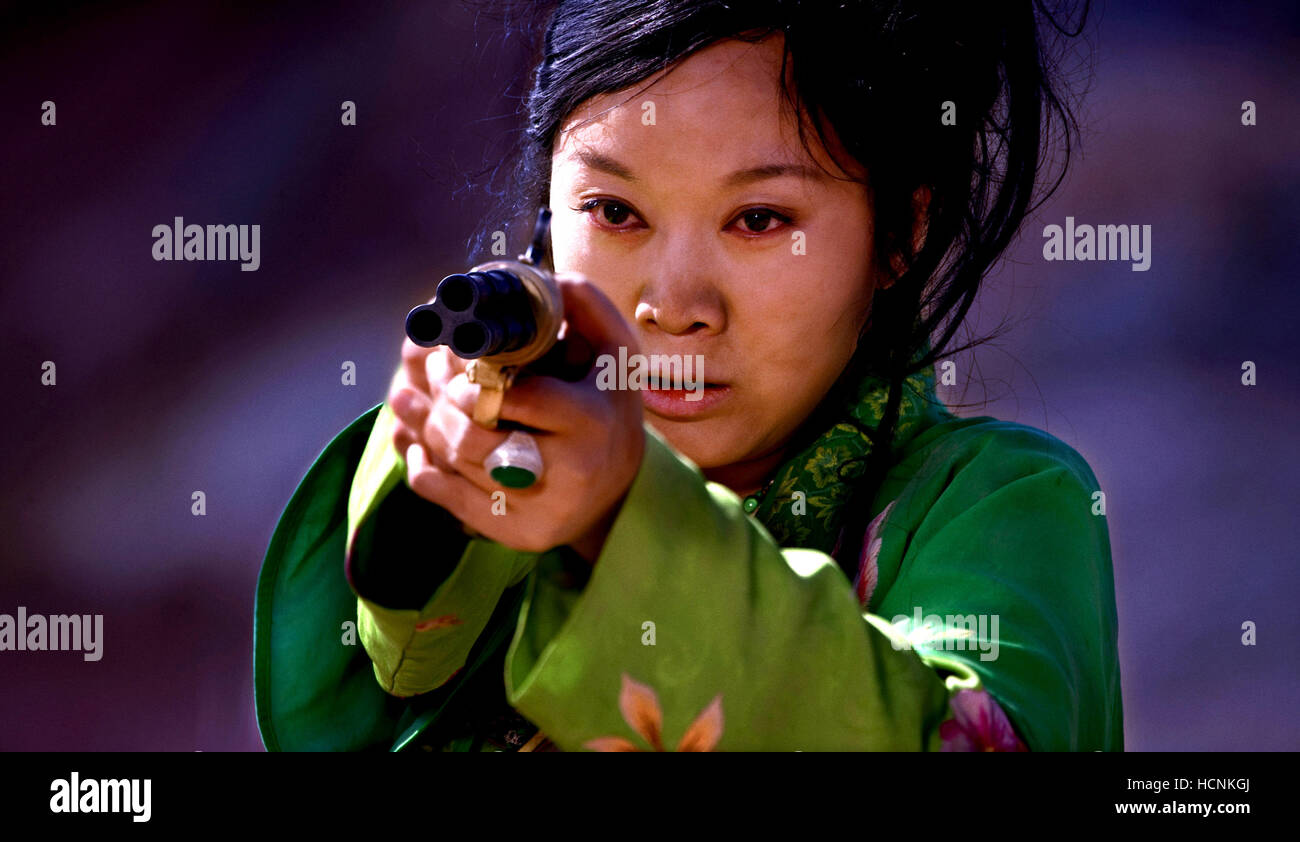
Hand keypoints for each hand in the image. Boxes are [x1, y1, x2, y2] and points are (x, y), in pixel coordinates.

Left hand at [387, 273, 645, 561]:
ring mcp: (539, 511)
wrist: (620, 490)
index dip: (475, 380)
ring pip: (455, 465)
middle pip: (473, 438)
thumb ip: (582, 306)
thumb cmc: (609, 409)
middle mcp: (568, 474)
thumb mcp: (615, 354)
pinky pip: (447, 500)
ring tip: (403, 397)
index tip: (460, 361)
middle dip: (440, 402)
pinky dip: (422, 466)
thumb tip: (534, 275)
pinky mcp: (515, 534)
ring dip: (422, 425)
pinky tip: (415, 442)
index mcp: (591, 422)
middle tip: (426, 373)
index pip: (516, 398)